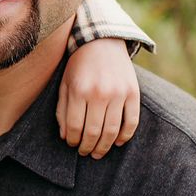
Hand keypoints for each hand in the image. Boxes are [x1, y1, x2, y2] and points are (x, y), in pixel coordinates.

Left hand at [57, 38, 139, 158]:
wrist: (102, 42)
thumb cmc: (79, 66)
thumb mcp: (65, 84)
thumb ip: (62, 110)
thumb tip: (66, 136)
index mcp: (79, 90)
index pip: (74, 126)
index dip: (73, 140)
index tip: (72, 145)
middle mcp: (99, 93)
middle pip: (93, 132)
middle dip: (87, 147)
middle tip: (85, 153)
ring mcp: (118, 93)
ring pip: (112, 131)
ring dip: (104, 147)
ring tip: (98, 153)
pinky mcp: (133, 93)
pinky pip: (131, 121)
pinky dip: (126, 136)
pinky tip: (118, 142)